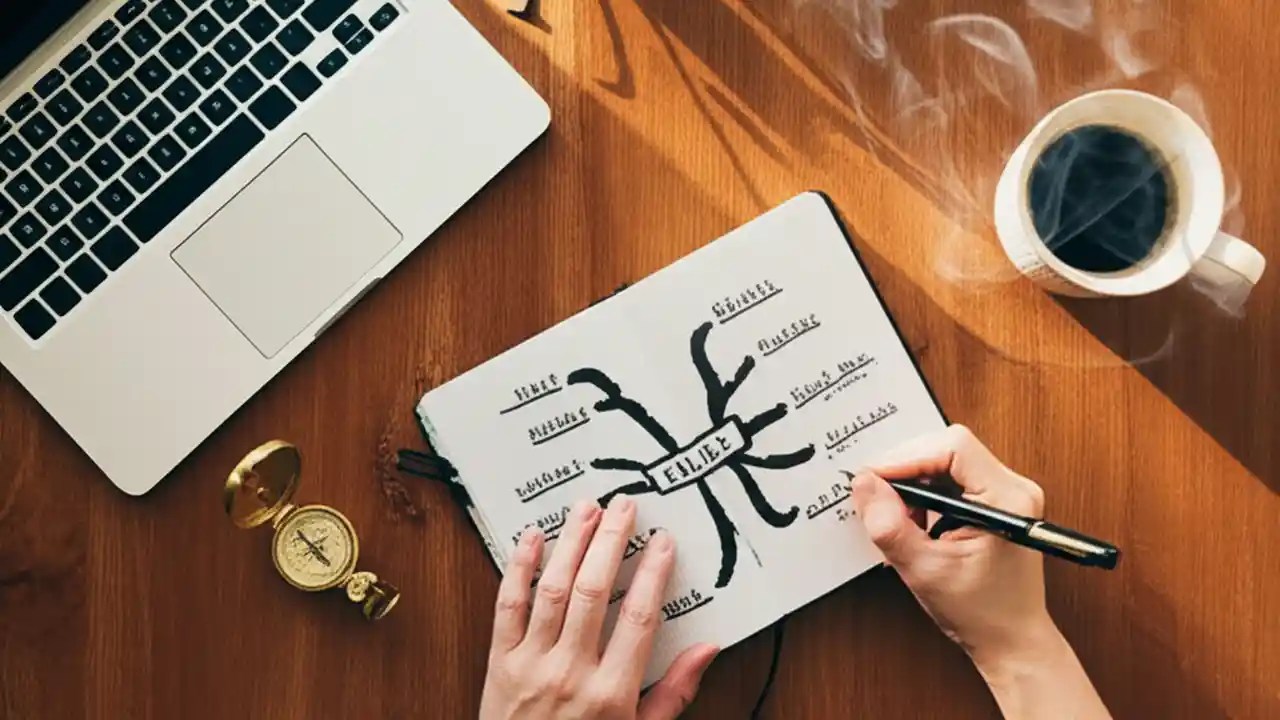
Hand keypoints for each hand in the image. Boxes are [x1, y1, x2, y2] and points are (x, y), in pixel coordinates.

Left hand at [480, 498, 718, 719]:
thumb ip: (674, 692)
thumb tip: (707, 649)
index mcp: (611, 693)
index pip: (638, 618)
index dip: (652, 573)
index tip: (662, 542)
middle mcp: (570, 673)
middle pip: (594, 592)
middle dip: (611, 542)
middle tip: (624, 506)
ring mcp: (531, 665)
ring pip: (553, 590)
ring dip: (570, 543)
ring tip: (585, 509)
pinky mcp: (500, 663)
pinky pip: (507, 607)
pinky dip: (518, 569)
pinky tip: (531, 539)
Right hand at [849, 425, 1109, 718]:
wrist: (1011, 639)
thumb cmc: (982, 612)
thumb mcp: (925, 570)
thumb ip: (891, 526)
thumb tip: (864, 484)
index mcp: (1008, 500)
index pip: (953, 447)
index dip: (907, 456)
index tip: (874, 477)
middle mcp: (1013, 488)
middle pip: (947, 449)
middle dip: (906, 470)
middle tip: (878, 498)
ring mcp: (1005, 492)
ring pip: (944, 462)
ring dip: (913, 484)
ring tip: (900, 520)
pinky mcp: (993, 500)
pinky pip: (950, 478)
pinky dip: (923, 494)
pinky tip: (915, 523)